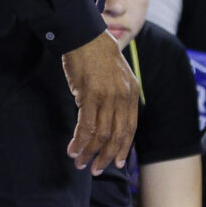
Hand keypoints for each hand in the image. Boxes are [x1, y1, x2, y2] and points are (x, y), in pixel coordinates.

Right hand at [61, 32, 138, 174]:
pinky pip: (85, 126)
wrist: (84, 36)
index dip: (123, 149)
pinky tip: (73, 149)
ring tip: (80, 163)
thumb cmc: (97, 56)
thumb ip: (117, 98)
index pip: (130, 128)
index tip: (117, 164)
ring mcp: (107, 96)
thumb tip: (110, 122)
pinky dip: (79, 141)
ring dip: (89, 152)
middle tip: (95, 170)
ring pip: (101, 134)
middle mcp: (123, 97)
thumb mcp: (117, 77)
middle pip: (117, 136)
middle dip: (106, 157)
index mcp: (132, 93)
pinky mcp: (89, 95)